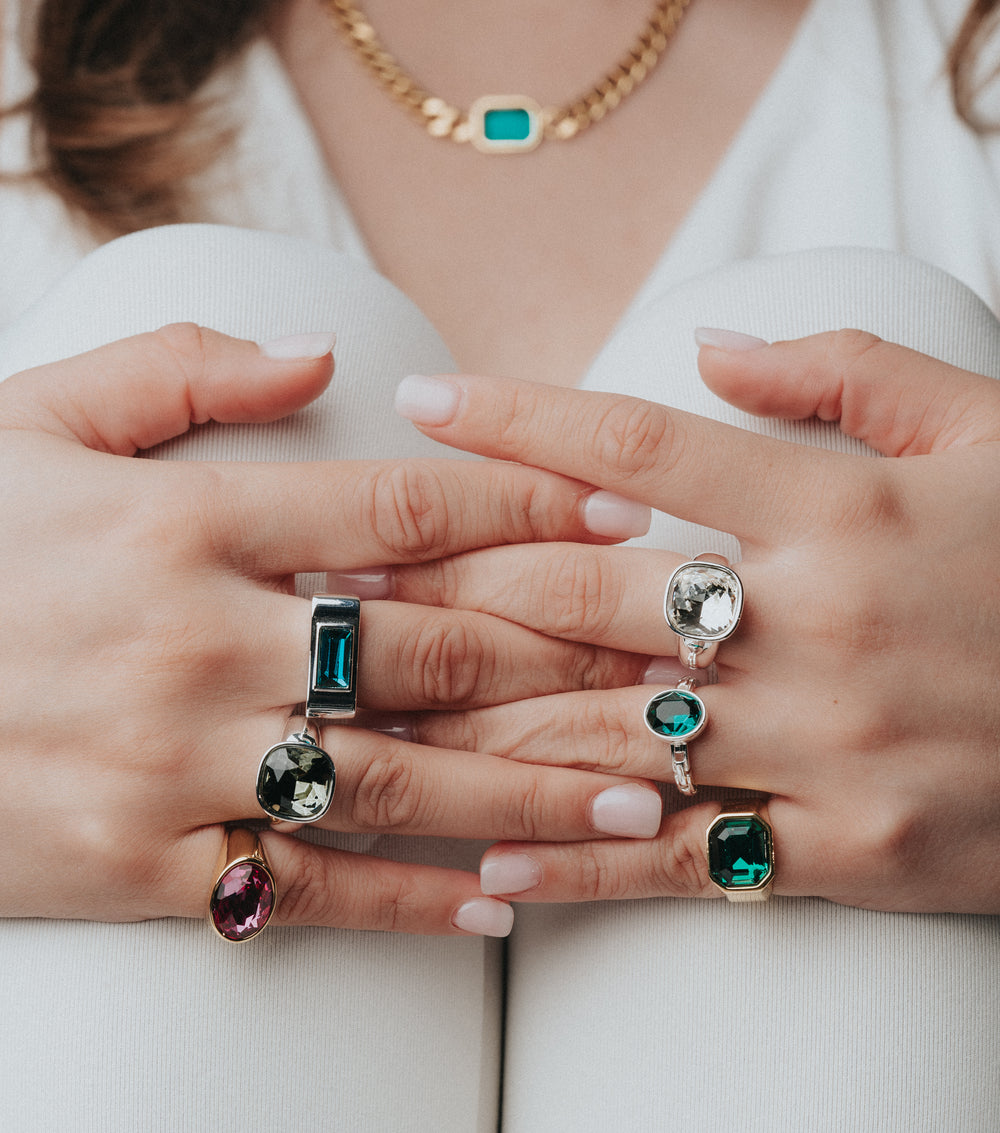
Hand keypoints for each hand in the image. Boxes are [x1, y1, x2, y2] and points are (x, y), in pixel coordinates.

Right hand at [0, 324, 662, 936]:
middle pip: (432, 647)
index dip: (527, 506)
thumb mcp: (31, 421)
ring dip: (531, 794)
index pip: (402, 508)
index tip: (627, 512)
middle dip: (573, 654)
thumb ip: (179, 374)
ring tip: (641, 800)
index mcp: (186, 519)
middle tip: (684, 665)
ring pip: (396, 782)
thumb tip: (322, 358)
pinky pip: (303, 889)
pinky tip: (501, 906)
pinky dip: (408, 903)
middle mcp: (199, 641)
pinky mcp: (141, 866)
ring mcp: (174, 763)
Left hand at [393, 329, 999, 912]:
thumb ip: (848, 374)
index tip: (428, 398)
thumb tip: (708, 344)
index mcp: (844, 511)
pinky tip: (489, 858)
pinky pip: (682, 861)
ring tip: (364, 706)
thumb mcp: (990, 433)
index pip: (641, 444)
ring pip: (605, 731)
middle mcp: (816, 628)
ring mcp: (825, 751)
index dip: (522, 418)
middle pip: (586, 592)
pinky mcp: (846, 852)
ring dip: (474, 720)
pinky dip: (580, 861)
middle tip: (344, 569)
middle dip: (452, 577)